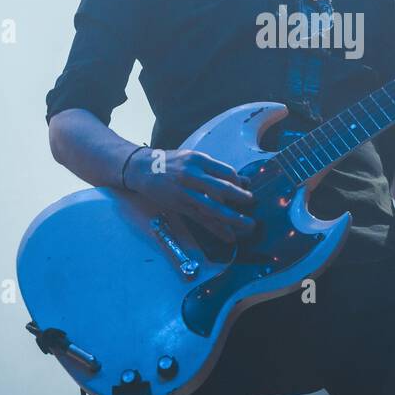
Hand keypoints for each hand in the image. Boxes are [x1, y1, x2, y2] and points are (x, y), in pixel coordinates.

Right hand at [124, 147, 255, 243]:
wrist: (142, 168)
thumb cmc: (171, 163)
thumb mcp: (192, 159)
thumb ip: (214, 170)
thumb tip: (241, 180)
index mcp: (198, 160)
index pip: (225, 172)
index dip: (237, 182)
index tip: (242, 189)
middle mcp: (192, 175)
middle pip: (221, 189)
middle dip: (240, 198)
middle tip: (252, 204)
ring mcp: (185, 192)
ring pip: (213, 207)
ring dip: (233, 218)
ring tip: (248, 225)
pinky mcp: (179, 206)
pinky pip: (201, 219)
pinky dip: (216, 228)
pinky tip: (228, 236)